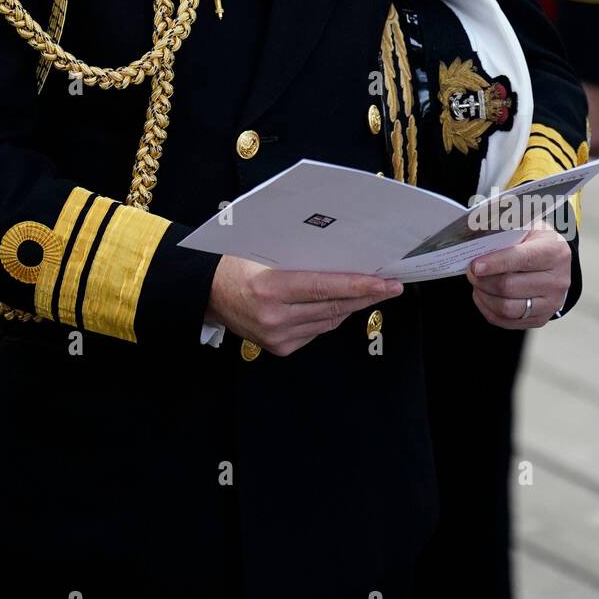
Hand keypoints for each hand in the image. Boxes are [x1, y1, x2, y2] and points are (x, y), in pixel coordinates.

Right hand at [206, 256, 402, 357]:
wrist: (206, 293)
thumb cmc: (234, 263)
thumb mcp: (263, 250)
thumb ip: (299, 256)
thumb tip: (343, 255)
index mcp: (268, 288)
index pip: (324, 287)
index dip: (359, 286)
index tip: (386, 282)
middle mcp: (274, 318)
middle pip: (332, 306)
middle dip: (366, 296)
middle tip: (392, 285)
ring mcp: (277, 338)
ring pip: (329, 321)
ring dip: (352, 306)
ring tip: (375, 292)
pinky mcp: (280, 348)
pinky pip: (317, 330)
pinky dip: (331, 315)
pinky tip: (343, 303)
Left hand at [466, 222, 570, 328]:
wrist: (554, 259)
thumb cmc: (535, 239)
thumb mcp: (526, 224)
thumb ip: (505, 226)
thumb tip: (476, 229)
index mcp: (555, 252)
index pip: (522, 259)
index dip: (496, 263)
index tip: (475, 265)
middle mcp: (558, 280)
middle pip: (510, 287)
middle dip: (483, 280)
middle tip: (470, 271)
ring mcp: (551, 303)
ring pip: (507, 308)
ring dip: (484, 295)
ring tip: (476, 283)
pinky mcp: (541, 318)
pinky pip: (507, 321)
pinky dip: (488, 309)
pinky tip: (482, 295)